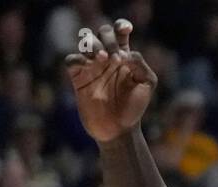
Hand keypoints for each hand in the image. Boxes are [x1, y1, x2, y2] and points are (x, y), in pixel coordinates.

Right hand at [66, 19, 156, 143]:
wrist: (119, 130)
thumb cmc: (134, 107)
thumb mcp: (146, 84)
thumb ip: (140, 63)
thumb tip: (125, 52)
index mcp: (123, 56)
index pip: (119, 32)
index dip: (121, 26)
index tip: (125, 30)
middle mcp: (106, 58)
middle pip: (102, 32)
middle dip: (108, 38)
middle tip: (116, 56)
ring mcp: (91, 66)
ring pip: (85, 41)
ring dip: (93, 45)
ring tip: (104, 59)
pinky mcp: (78, 78)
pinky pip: (71, 59)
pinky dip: (78, 58)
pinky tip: (89, 65)